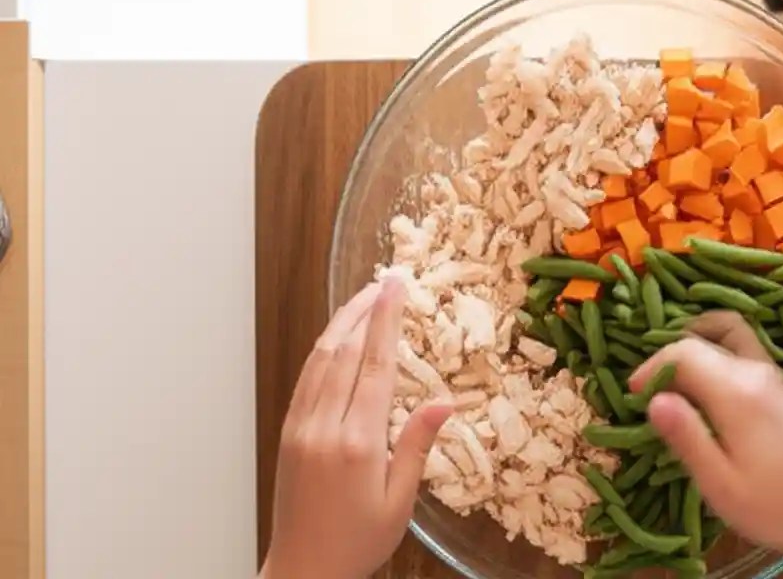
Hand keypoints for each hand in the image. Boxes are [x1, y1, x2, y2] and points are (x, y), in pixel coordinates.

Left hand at [261, 280, 452, 578]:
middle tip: (386, 281)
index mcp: (358, 442)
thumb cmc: (358, 542)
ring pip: (321, 360)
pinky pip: (306, 379)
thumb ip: (417, 445)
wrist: (303, 570)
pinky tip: (338, 339)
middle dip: (366, 311)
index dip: (388, 321)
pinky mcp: (289, 432)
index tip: (397, 288)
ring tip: (364, 299)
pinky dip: (324, 351)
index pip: (377, 365)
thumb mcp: (400, 500)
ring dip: (343, 324)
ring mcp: (301, 427)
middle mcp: (325, 427)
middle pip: (346, 351)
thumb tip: (444, 400)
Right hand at [628, 311, 782, 578]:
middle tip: (648, 389)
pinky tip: (702, 384)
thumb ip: (686, 436)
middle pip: (702, 339)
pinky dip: (714, 350)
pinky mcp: (779, 385)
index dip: (652, 366)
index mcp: (738, 394)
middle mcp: (756, 372)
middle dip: (668, 356)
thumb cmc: (769, 506)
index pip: (683, 353)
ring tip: (672, 376)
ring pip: (727, 333)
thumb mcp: (718, 482)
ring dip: (694, 343)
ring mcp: (772, 374)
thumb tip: (654, 399)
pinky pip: (741, 348)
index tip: (633, 394)